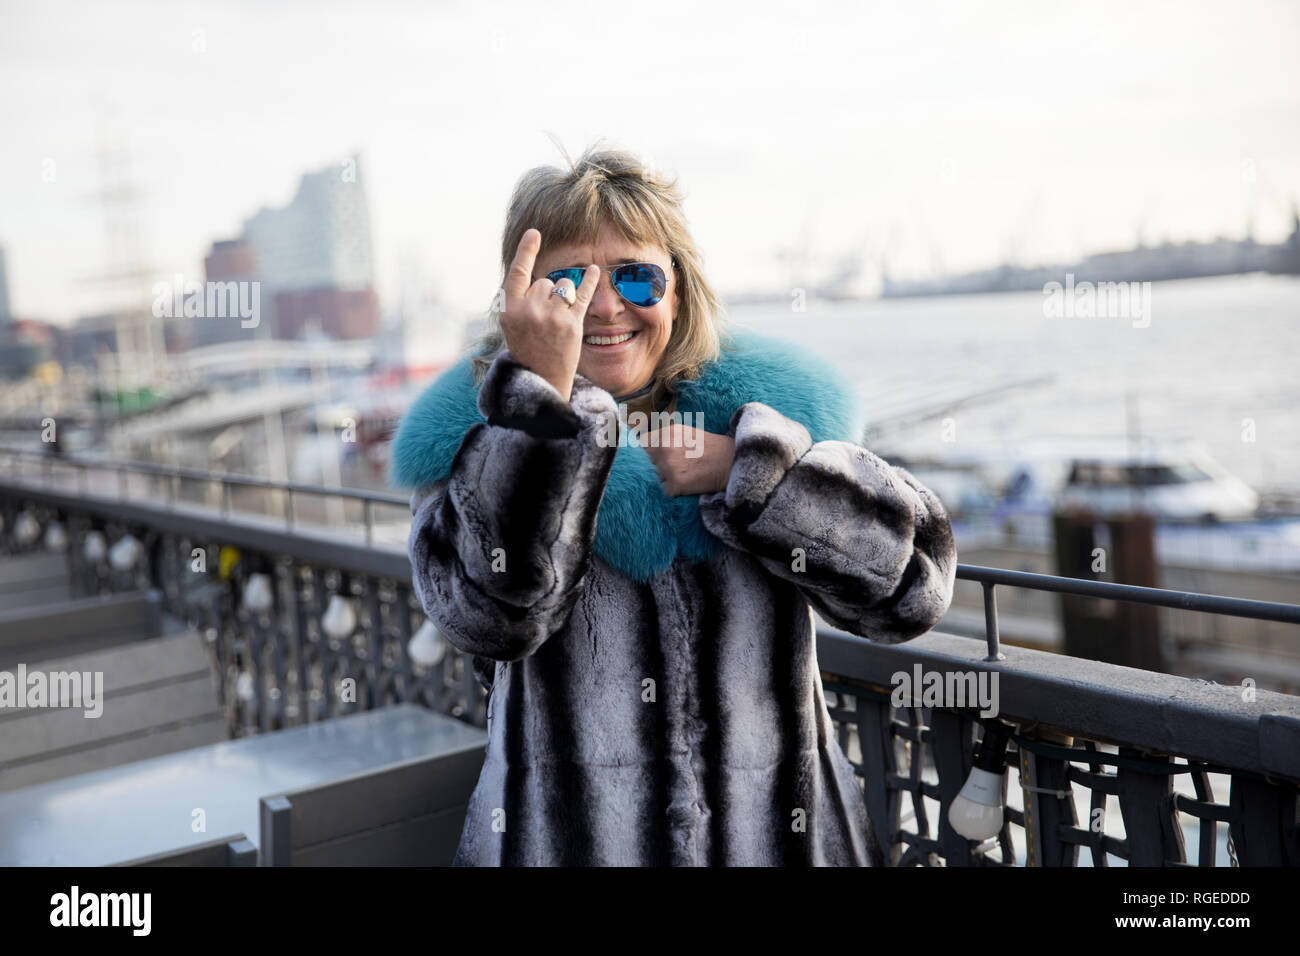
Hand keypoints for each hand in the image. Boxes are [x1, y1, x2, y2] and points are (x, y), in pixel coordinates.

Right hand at [500, 228, 598, 401]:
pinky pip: (583, 294)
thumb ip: (521, 300)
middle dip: (548, 294)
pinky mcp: (572, 324)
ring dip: (565, 297)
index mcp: (510, 309)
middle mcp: (529, 310)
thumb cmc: (527, 350)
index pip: (518, 272)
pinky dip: (590, 281)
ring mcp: (552, 316)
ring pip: (564, 286)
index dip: (526, 250)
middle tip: (545, 322)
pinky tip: (596, 270)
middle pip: (545, 281)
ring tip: (558, 322)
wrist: (541, 380)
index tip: (534, 232)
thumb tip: (539, 275)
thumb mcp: (512, 325)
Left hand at [643, 425, 735, 495]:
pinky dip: (672, 492)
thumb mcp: (685, 434)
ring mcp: (670, 465)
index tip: (645, 461)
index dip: (640, 455)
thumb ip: (663, 439)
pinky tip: (686, 486)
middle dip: (651, 468)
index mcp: (666, 432)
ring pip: (653, 478)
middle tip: (670, 471)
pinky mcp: (676, 483)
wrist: (733, 462)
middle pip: (643, 464)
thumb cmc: (711, 449)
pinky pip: (664, 492)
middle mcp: (665, 447)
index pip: (638, 445)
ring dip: (662, 481)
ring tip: (682, 476)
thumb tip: (639, 448)